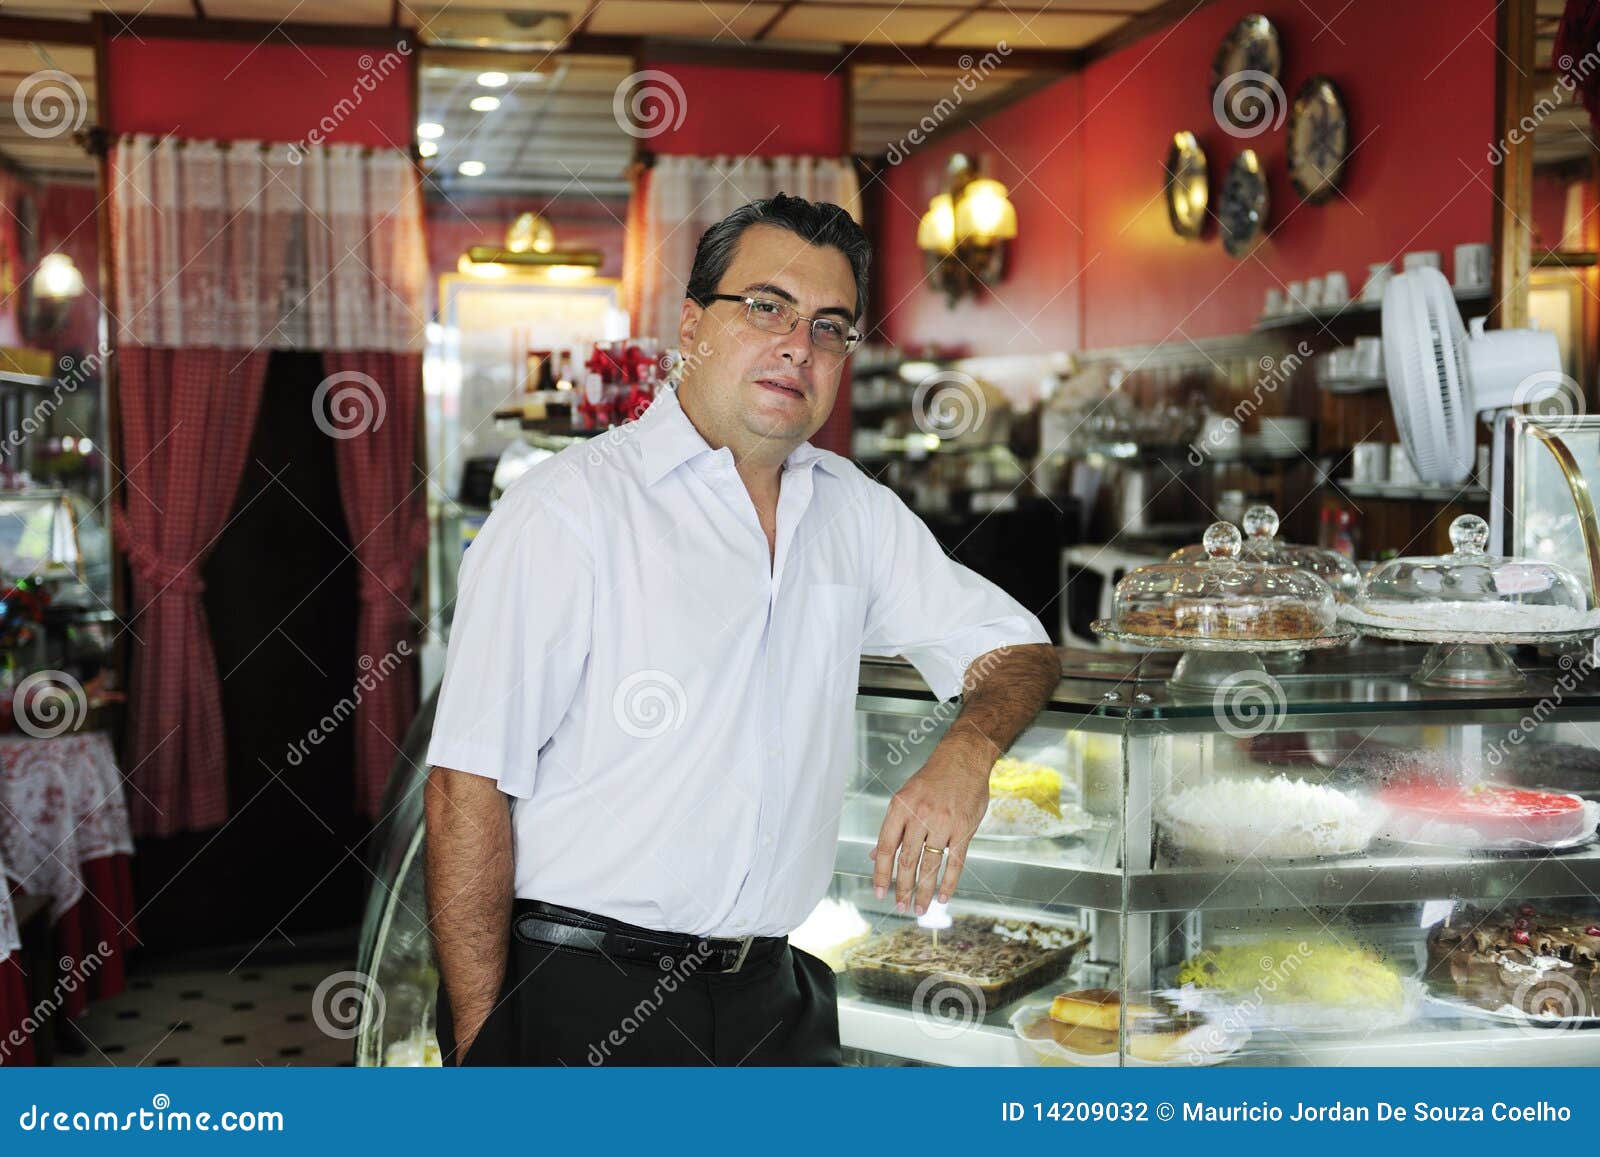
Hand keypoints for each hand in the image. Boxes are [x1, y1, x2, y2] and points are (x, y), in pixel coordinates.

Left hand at [870, 733, 990, 915]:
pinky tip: (942, 897)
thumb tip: (875, 855)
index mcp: (900, 807)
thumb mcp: (904, 796)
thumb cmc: (931, 779)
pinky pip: (955, 862)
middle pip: (907, 860)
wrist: (963, 759)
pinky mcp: (964, 829)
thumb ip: (892, 827)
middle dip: (903, 888)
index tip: (880, 893)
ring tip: (920, 908)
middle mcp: (920, 816)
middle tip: (901, 906)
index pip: (886, 848)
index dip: (881, 873)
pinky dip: (948, 882)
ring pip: (930, 865)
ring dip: (924, 891)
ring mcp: (943, 823)